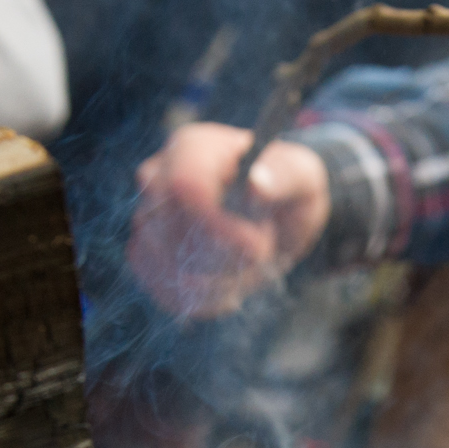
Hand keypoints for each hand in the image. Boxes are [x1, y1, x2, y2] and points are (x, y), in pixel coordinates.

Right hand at [127, 122, 330, 319]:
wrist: (275, 214)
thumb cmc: (288, 186)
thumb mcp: (302, 175)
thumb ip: (285, 175)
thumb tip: (258, 182)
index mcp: (193, 148)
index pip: (184, 187)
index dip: (218, 226)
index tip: (260, 248)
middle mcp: (158, 178)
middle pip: (171, 233)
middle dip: (226, 259)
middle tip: (264, 252)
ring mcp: (146, 218)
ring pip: (165, 268)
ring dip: (220, 282)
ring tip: (250, 266)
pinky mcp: (146, 255)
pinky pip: (163, 290)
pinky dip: (204, 300)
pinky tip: (230, 285)